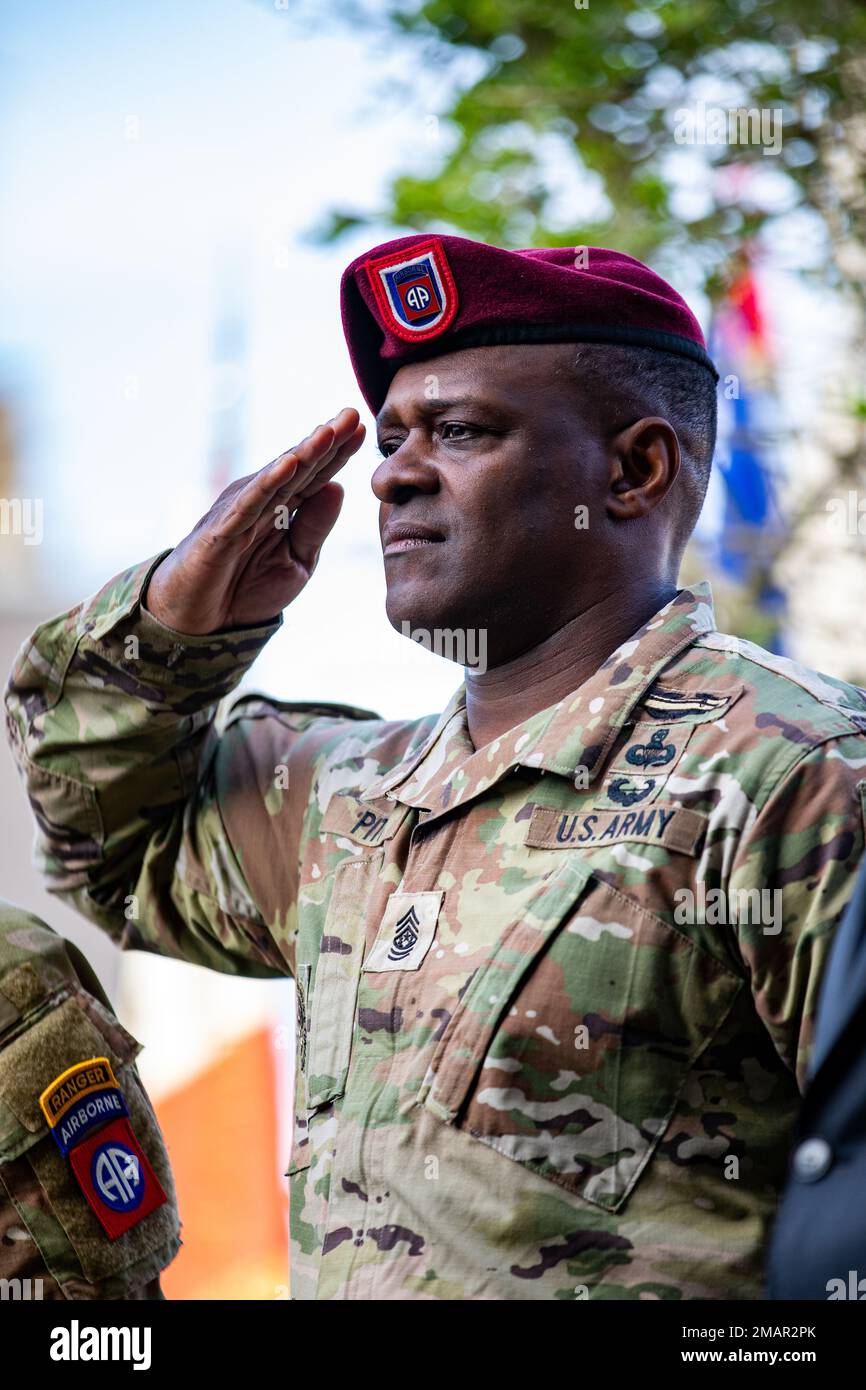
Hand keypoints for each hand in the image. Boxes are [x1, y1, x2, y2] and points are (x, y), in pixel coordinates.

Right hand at [144, 408, 365, 633]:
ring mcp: (240, 512)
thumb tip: (339, 487)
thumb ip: (315, 527)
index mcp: (284, 506)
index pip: (316, 475)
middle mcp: (262, 500)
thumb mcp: (297, 561)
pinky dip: (268, 484)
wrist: (202, 622)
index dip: (339, 452)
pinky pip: (247, 505)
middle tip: (351, 413)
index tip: (362, 428)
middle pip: (299, 467)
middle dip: (326, 441)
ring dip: (302, 454)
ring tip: (327, 431)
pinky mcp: (220, 531)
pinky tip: (288, 464)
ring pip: (276, 479)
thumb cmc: (248, 588)